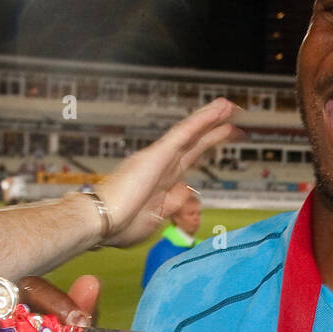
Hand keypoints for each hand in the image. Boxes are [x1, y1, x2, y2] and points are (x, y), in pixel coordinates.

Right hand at [95, 98, 241, 246]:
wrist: (102, 220)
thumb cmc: (119, 225)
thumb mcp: (156, 219)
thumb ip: (173, 205)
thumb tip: (185, 193)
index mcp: (160, 182)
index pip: (188, 161)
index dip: (205, 150)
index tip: (219, 144)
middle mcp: (160, 166)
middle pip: (193, 144)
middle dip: (213, 131)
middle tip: (230, 119)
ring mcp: (160, 158)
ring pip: (191, 133)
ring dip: (210, 119)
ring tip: (228, 106)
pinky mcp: (160, 153)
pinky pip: (185, 133)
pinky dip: (202, 120)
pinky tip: (217, 111)